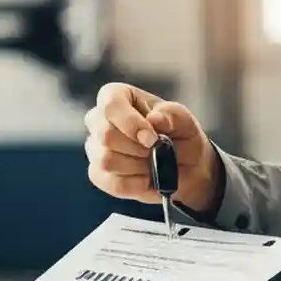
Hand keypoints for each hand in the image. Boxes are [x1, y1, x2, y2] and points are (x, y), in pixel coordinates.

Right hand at [84, 83, 221, 213]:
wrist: (185, 166)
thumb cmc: (180, 135)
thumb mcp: (184, 119)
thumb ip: (171, 115)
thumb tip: (154, 119)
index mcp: (118, 96)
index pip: (111, 104)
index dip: (131, 123)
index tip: (152, 138)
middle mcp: (99, 120)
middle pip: (105, 135)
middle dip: (138, 149)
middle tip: (156, 151)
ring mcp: (95, 148)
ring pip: (106, 161)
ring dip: (137, 166)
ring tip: (152, 163)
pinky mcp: (98, 173)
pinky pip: (110, 182)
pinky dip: (135, 184)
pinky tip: (147, 178)